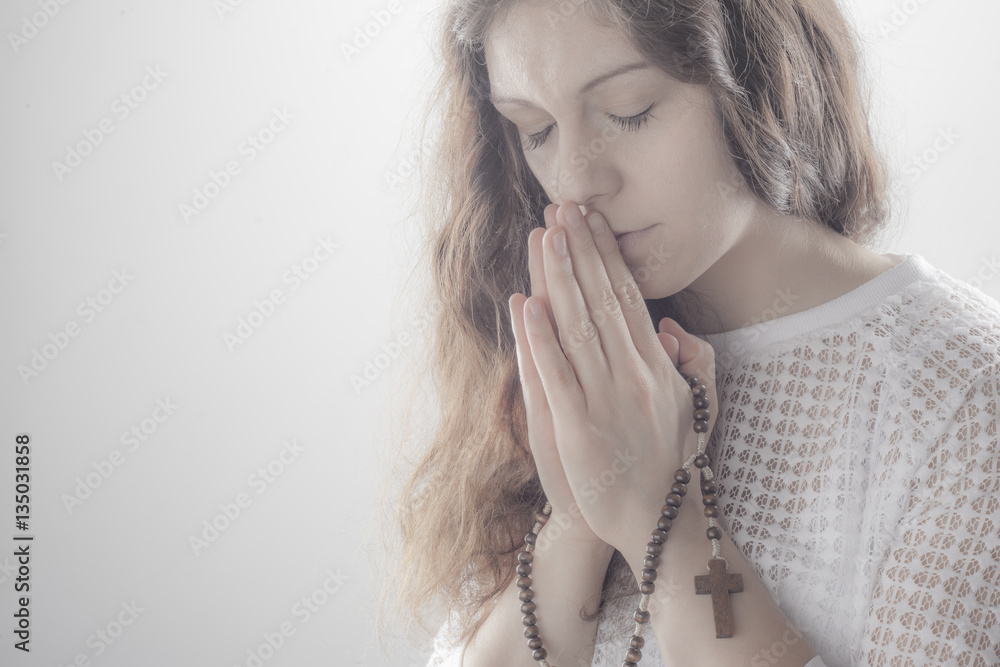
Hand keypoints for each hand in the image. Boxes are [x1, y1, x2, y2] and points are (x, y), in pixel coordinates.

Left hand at [508, 201, 718, 554]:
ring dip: (560, 279)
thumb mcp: (696, 406)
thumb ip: (694, 361)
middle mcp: (633, 376)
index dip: (607, 256)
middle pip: (601, 302)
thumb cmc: (671, 460)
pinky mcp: (578, 430)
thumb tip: (672, 326)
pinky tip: (527, 305)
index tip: (590, 221)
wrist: (657, 521)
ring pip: (579, 329)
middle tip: (563, 207)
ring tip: (546, 235)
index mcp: (656, 367)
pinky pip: (557, 377)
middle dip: (581, 251)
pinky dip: (541, 341)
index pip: (627, 298)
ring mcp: (605, 402)